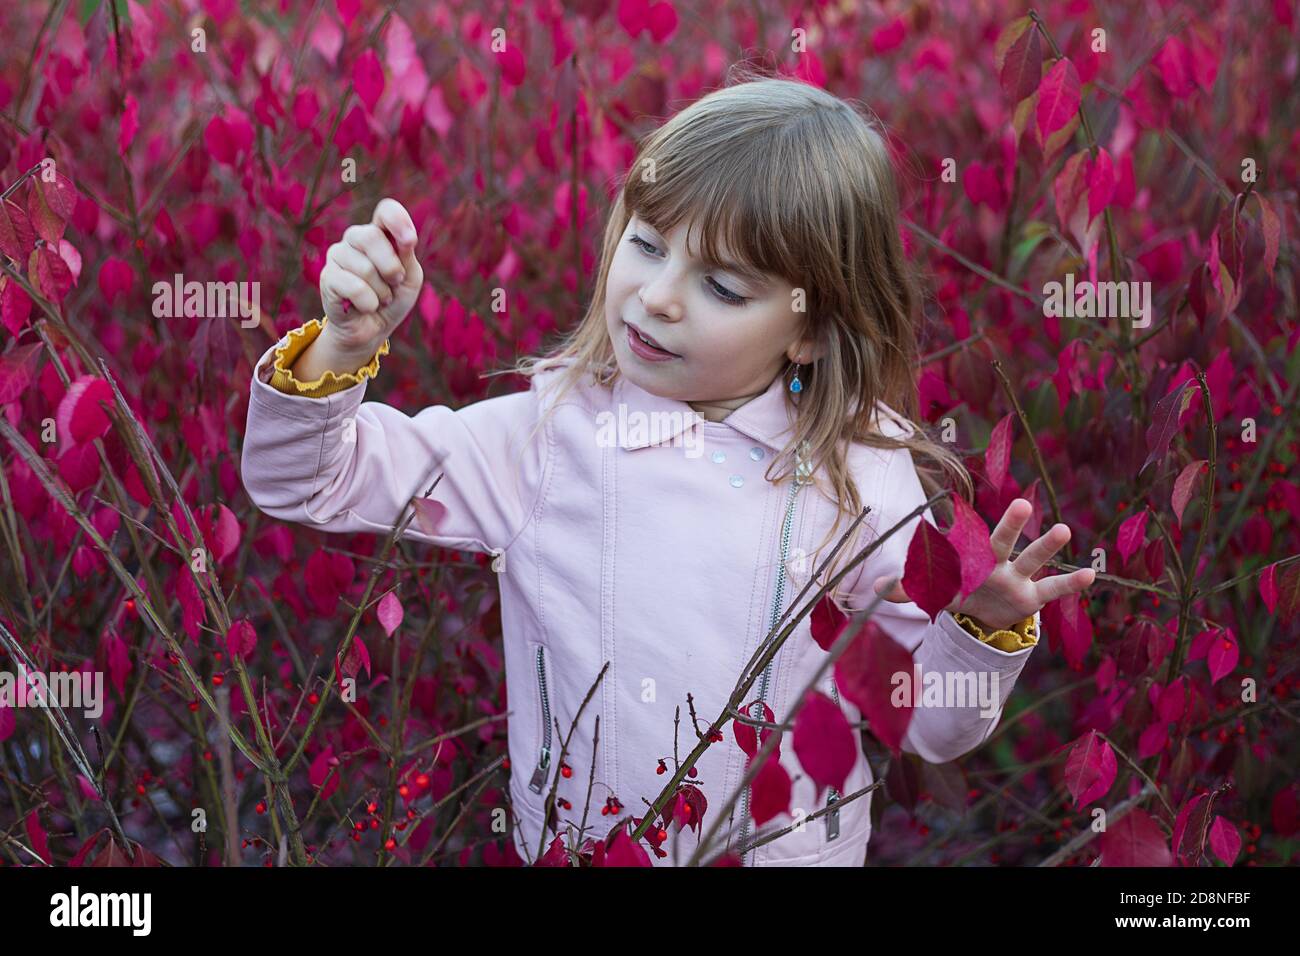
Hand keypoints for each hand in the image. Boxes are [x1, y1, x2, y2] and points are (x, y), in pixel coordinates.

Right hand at [319, 197, 423, 355]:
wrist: (372, 330)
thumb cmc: (393, 300)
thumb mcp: (409, 278)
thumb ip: (407, 257)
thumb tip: (405, 241)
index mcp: (379, 233)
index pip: (386, 211)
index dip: (398, 220)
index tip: (410, 242)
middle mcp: (355, 238)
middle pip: (372, 236)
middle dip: (391, 267)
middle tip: (395, 282)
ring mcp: (337, 255)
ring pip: (365, 268)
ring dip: (382, 292)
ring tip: (379, 298)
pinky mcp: (327, 277)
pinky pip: (355, 288)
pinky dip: (369, 303)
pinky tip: (365, 306)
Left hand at [872, 498, 1096, 631]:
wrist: (986, 614)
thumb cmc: (962, 592)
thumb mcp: (936, 593)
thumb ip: (908, 589)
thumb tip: (874, 587)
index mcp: (971, 559)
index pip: (965, 543)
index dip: (959, 535)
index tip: (954, 515)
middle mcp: (997, 563)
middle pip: (1003, 541)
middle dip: (1010, 524)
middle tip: (1020, 503)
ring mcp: (1018, 578)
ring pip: (1033, 558)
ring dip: (1047, 546)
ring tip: (1063, 529)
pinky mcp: (1032, 598)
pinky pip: (1054, 589)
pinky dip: (1071, 582)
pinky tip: (1091, 574)